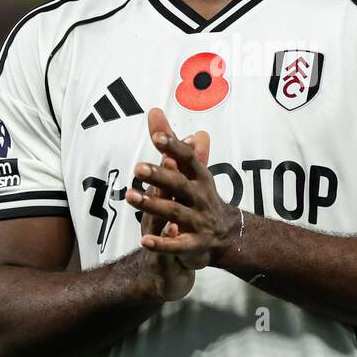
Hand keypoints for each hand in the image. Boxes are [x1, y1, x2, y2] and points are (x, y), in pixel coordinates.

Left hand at [131, 109, 209, 300]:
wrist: (225, 233)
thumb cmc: (199, 194)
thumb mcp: (189, 169)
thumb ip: (169, 142)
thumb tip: (153, 111)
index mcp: (199, 176)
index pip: (188, 158)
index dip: (174, 147)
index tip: (156, 137)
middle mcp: (200, 196)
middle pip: (179, 184)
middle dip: (160, 176)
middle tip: (137, 168)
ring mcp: (198, 220)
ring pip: (175, 212)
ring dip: (154, 205)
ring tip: (131, 197)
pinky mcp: (195, 244)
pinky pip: (178, 245)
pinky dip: (163, 244)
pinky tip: (144, 240)